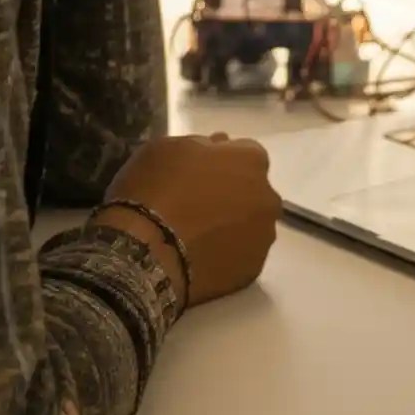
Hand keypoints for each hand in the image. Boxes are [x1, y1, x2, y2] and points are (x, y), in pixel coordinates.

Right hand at [93, 133, 281, 307]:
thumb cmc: (154, 190)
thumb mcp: (167, 148)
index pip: (246, 153)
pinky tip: (203, 255)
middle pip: (254, 191)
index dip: (222, 161)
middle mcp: (268, 198)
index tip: (200, 171)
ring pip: (252, 224)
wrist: (146, 251)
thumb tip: (220, 146)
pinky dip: (228, 253)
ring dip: (234, 225)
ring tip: (199, 234)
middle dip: (234, 193)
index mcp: (252, 162)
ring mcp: (264, 237)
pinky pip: (243, 255)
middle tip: (199, 204)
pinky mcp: (254, 269)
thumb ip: (202, 145)